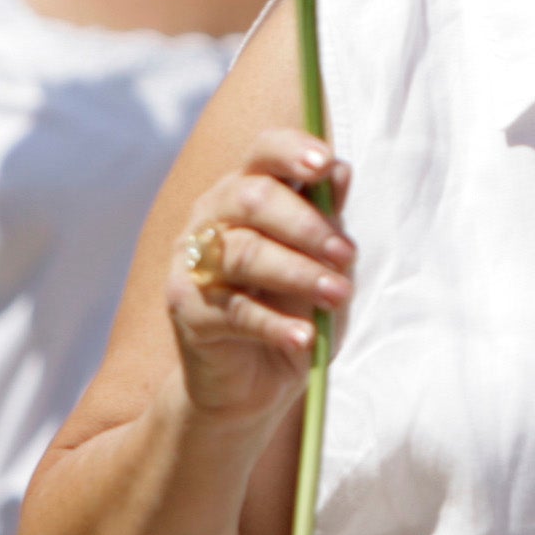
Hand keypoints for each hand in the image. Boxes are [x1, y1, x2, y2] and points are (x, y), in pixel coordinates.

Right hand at [167, 133, 355, 427]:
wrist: (253, 382)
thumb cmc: (292, 309)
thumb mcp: (322, 263)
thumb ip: (327, 219)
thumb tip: (340, 169)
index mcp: (246, 192)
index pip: (263, 153)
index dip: (292, 151)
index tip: (325, 164)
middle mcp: (212, 217)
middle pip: (254, 197)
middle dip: (307, 225)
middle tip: (348, 256)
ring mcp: (194, 262)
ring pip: (245, 253)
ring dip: (300, 274)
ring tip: (338, 296)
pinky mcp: (186, 310)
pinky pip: (235, 311)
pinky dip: (276, 325)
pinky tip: (306, 339)